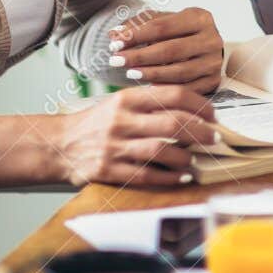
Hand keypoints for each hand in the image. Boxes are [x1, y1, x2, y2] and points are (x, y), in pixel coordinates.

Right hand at [53, 85, 218, 187]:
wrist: (58, 145)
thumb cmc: (97, 123)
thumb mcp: (120, 103)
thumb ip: (152, 105)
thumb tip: (195, 112)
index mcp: (127, 98)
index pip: (172, 95)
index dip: (199, 105)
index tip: (213, 115)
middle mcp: (121, 120)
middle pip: (172, 123)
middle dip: (201, 132)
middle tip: (215, 138)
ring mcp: (114, 146)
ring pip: (161, 151)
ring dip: (186, 157)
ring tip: (196, 160)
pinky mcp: (108, 170)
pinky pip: (146, 175)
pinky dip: (169, 177)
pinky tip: (183, 176)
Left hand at [109, 7, 223, 91]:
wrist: (202, 48)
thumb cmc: (177, 33)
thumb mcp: (162, 22)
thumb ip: (138, 25)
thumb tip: (114, 34)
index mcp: (200, 18)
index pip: (162, 26)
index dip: (136, 35)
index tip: (114, 43)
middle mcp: (212, 39)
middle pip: (171, 50)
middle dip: (140, 56)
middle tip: (116, 60)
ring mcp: (214, 62)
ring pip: (179, 72)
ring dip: (150, 74)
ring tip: (129, 73)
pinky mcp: (213, 81)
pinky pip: (187, 89)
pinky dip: (166, 89)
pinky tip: (149, 87)